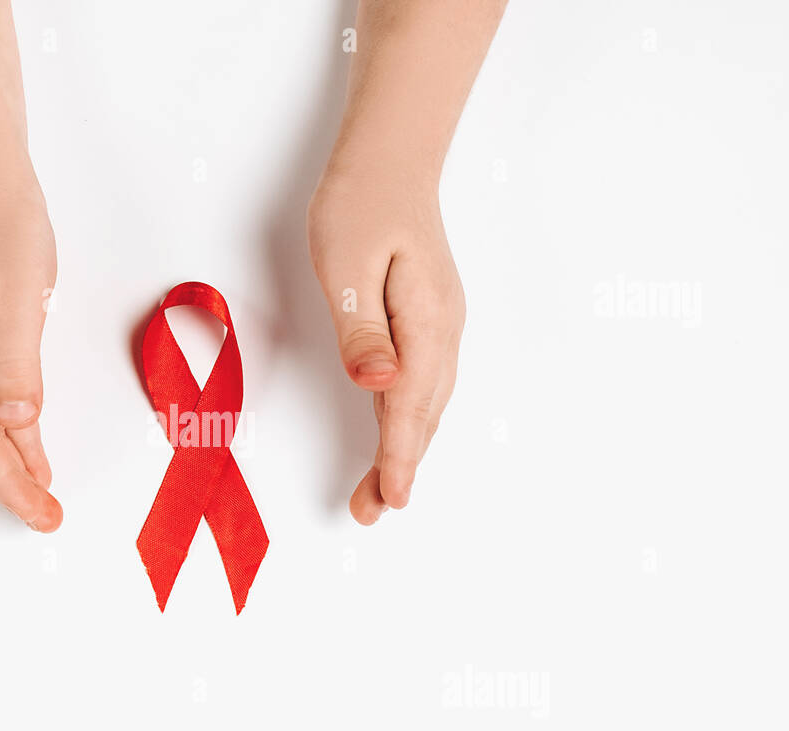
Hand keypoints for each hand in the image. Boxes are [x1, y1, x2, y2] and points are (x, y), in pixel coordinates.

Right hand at [0, 179, 62, 530]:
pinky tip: (25, 446)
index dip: (11, 484)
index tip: (43, 513)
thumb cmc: (2, 228)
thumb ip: (16, 363)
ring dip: (3, 466)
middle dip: (6, 486)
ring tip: (37, 494)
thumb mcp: (18, 296)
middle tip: (45, 517)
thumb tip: (15, 421)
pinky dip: (1, 434)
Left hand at [308, 162, 465, 525]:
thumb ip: (361, 327)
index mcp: (425, 320)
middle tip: (373, 512)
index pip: (411, 402)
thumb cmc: (362, 203)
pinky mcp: (427, 323)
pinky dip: (408, 420)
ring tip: (380, 493)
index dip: (399, 455)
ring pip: (426, 403)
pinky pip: (422, 384)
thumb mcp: (346, 262)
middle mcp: (442, 330)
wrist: (390, 160)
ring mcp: (439, 328)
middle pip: (424, 413)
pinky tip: (395, 439)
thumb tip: (377, 385)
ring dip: (405, 448)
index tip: (392, 498)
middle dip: (401, 466)